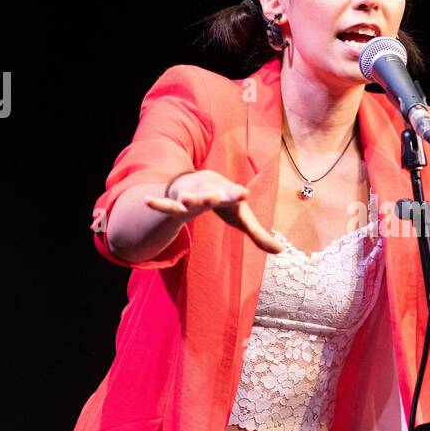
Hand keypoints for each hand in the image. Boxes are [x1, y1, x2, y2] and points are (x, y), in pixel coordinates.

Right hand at [144, 171, 283, 253]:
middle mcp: (210, 193)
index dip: (239, 194)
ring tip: (185, 201)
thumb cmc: (227, 202)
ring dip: (188, 199)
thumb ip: (260, 235)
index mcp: (228, 195)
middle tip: (211, 198)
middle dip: (210, 196)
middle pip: (210, 195)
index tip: (244, 193)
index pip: (235, 195)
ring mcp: (193, 196)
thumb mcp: (243, 218)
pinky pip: (167, 206)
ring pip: (189, 198)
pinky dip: (158, 204)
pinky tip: (147, 202)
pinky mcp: (178, 203)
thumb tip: (281, 251)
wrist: (205, 179)